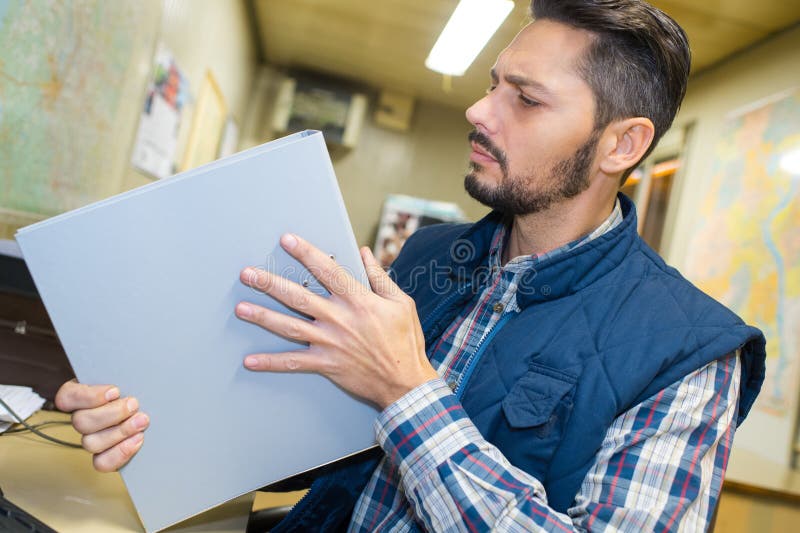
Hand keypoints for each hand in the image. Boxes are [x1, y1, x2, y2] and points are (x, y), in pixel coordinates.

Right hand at [54, 380, 148, 471]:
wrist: (153, 406)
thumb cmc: (138, 385)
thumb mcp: (129, 374)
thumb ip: (122, 372)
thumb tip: (131, 365)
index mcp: (81, 395)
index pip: (67, 397)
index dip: (89, 397)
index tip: (115, 391)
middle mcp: (82, 417)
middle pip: (81, 422)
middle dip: (112, 414)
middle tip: (134, 404)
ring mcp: (92, 438)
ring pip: (91, 443)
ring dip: (119, 432)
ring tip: (141, 422)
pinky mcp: (104, 455)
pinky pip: (102, 462)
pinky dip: (120, 453)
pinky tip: (137, 440)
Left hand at [236, 233, 438, 408]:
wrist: (405, 382)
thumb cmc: (405, 341)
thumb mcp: (401, 303)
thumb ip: (379, 276)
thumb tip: (363, 253)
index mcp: (358, 300)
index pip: (327, 271)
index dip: (305, 253)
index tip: (286, 240)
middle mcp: (339, 319)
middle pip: (297, 297)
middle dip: (270, 283)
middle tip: (247, 274)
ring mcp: (329, 342)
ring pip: (289, 326)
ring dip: (263, 317)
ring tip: (240, 308)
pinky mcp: (325, 364)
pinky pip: (293, 362)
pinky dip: (271, 362)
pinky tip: (250, 360)